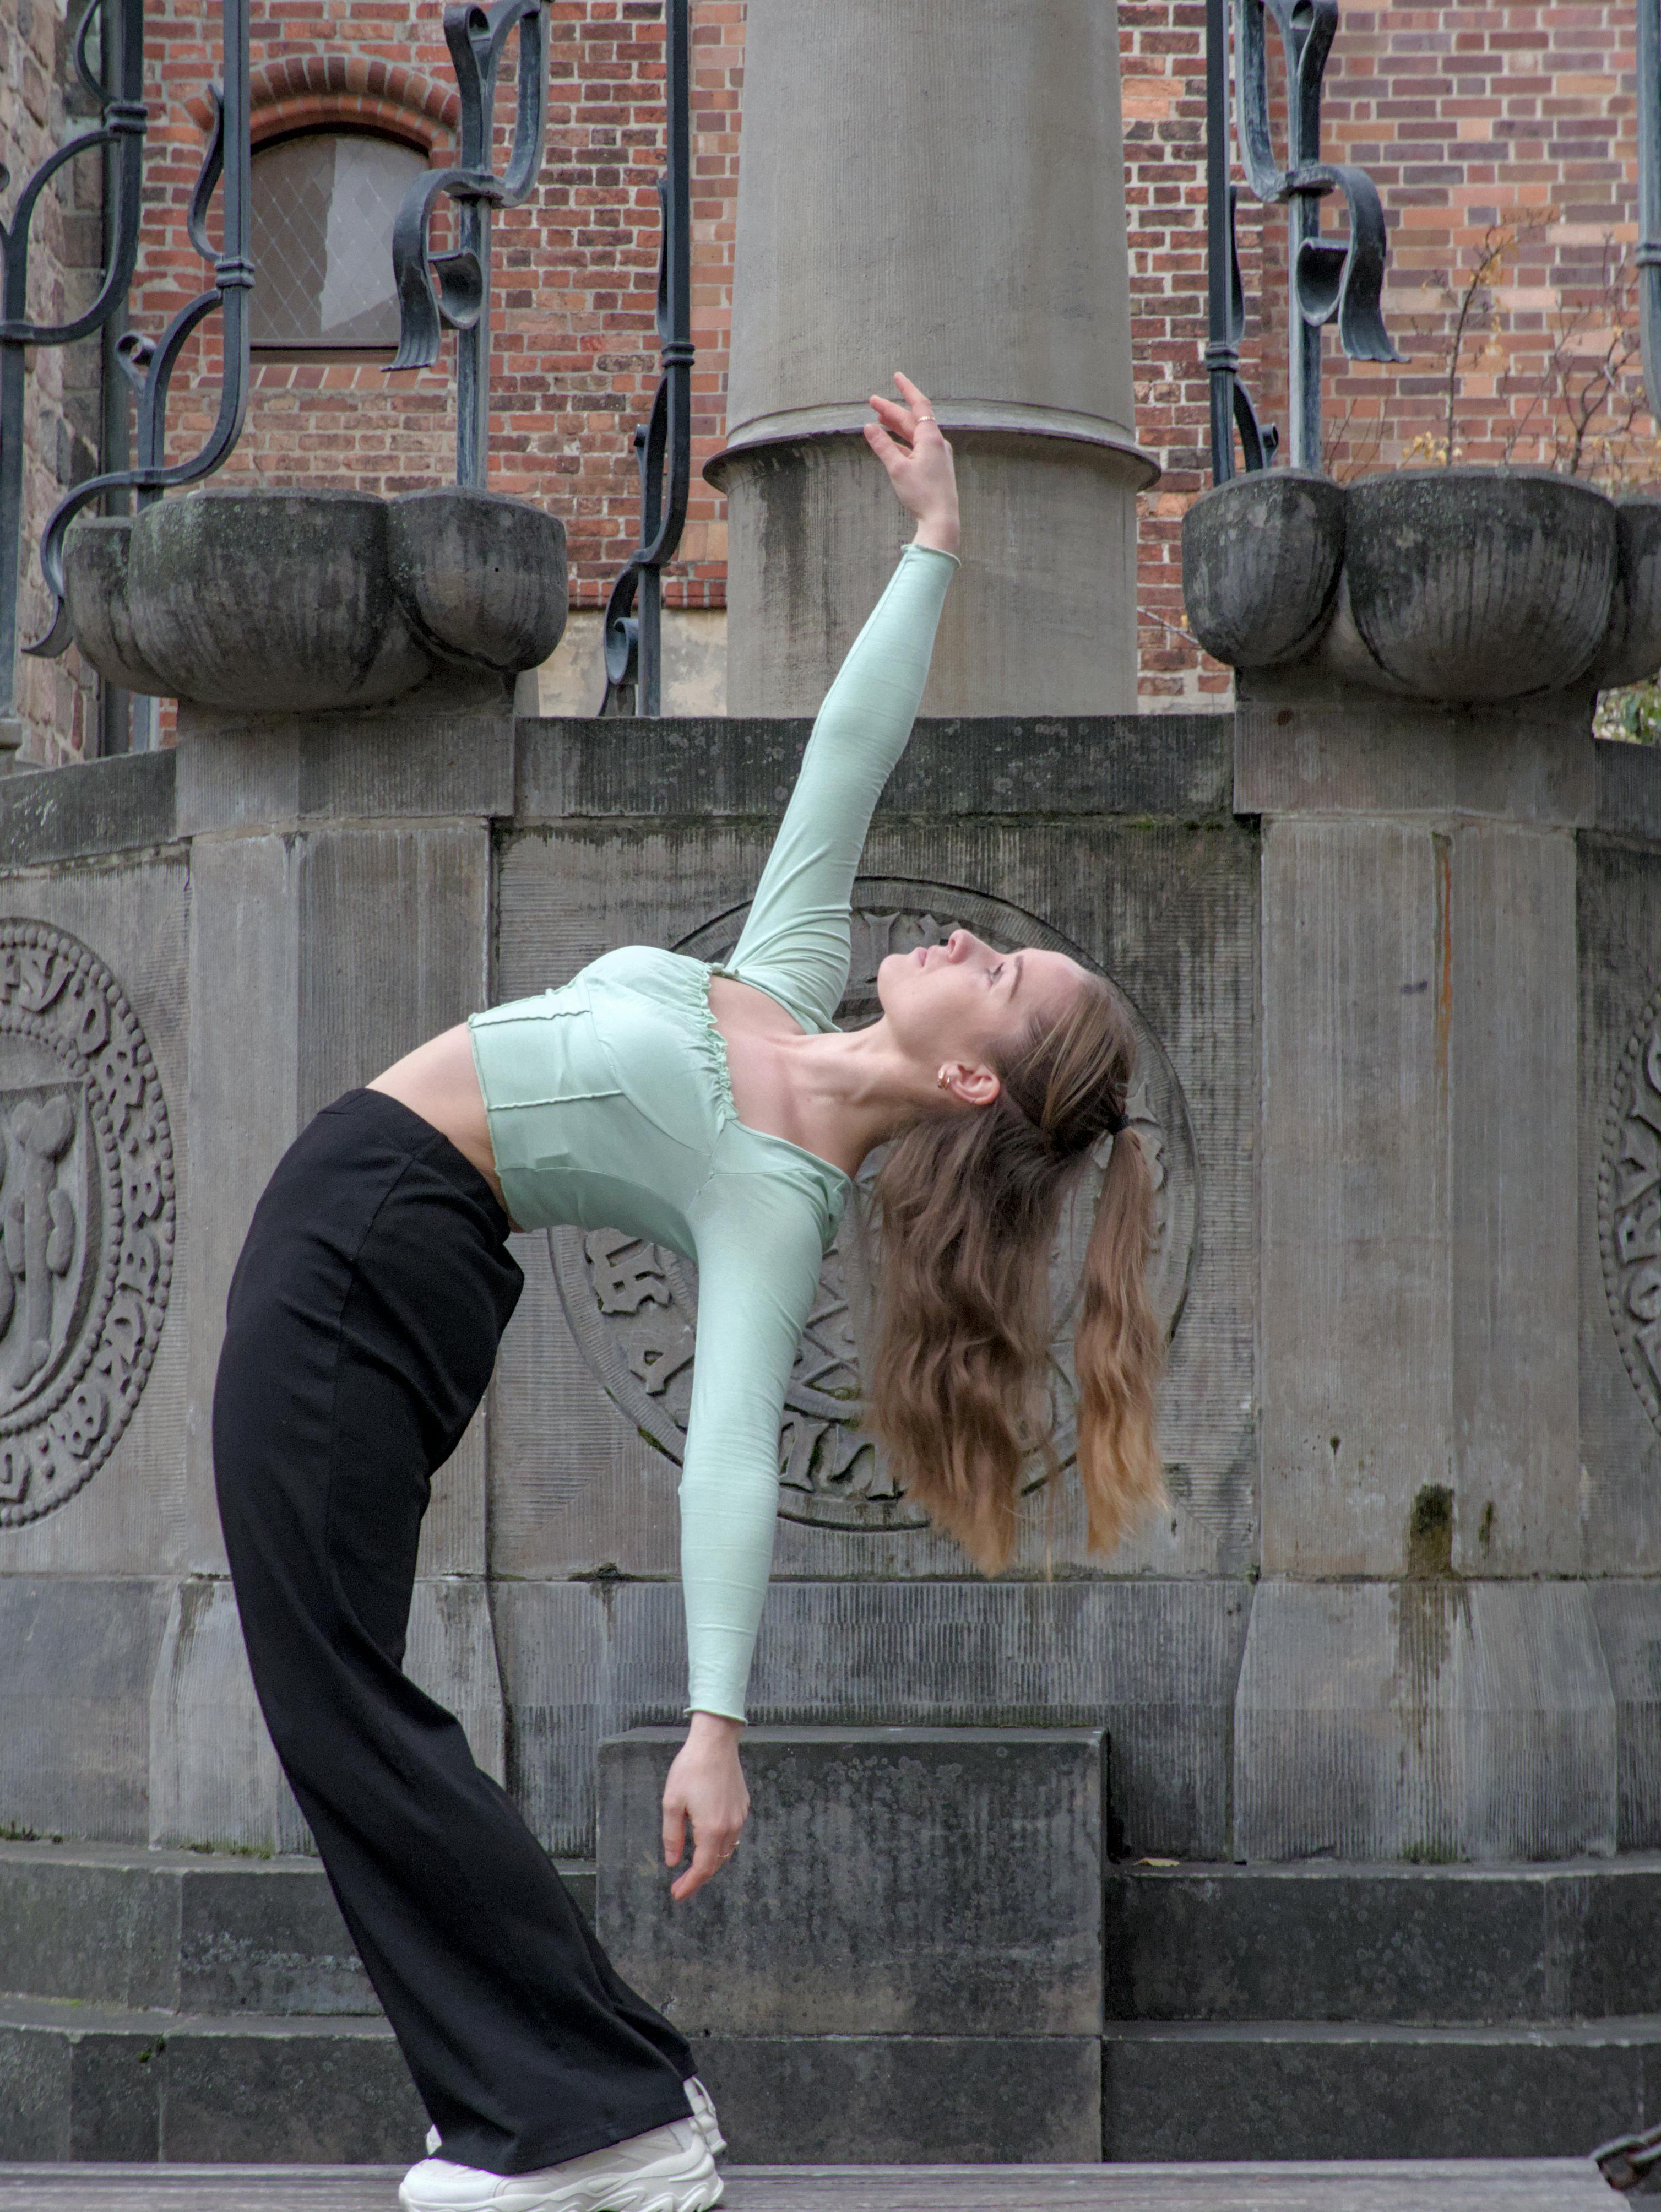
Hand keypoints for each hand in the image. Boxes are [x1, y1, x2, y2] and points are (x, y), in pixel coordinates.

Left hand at [661, 1711, 748, 1901]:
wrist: (716, 1741)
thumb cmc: (690, 1768)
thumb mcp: (672, 1803)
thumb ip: (672, 1836)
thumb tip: (672, 1862)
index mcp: (711, 1829)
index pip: (702, 1868)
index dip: (689, 1885)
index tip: (677, 1894)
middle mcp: (729, 1827)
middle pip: (716, 1863)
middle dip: (698, 1878)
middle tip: (681, 1886)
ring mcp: (739, 1816)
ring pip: (726, 1851)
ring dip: (710, 1863)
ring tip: (693, 1868)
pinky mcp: (742, 1806)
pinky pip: (732, 1834)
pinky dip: (720, 1846)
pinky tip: (707, 1842)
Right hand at [863, 371, 959, 555]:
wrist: (941, 520)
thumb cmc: (922, 495)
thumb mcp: (897, 468)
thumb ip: (882, 446)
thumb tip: (868, 428)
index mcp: (931, 438)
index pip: (919, 405)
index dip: (907, 390)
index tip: (896, 377)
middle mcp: (937, 443)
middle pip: (913, 420)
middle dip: (892, 411)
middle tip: (872, 402)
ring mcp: (937, 456)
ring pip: (914, 435)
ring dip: (896, 426)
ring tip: (878, 419)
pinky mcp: (935, 468)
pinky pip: (916, 449)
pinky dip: (902, 443)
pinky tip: (890, 444)